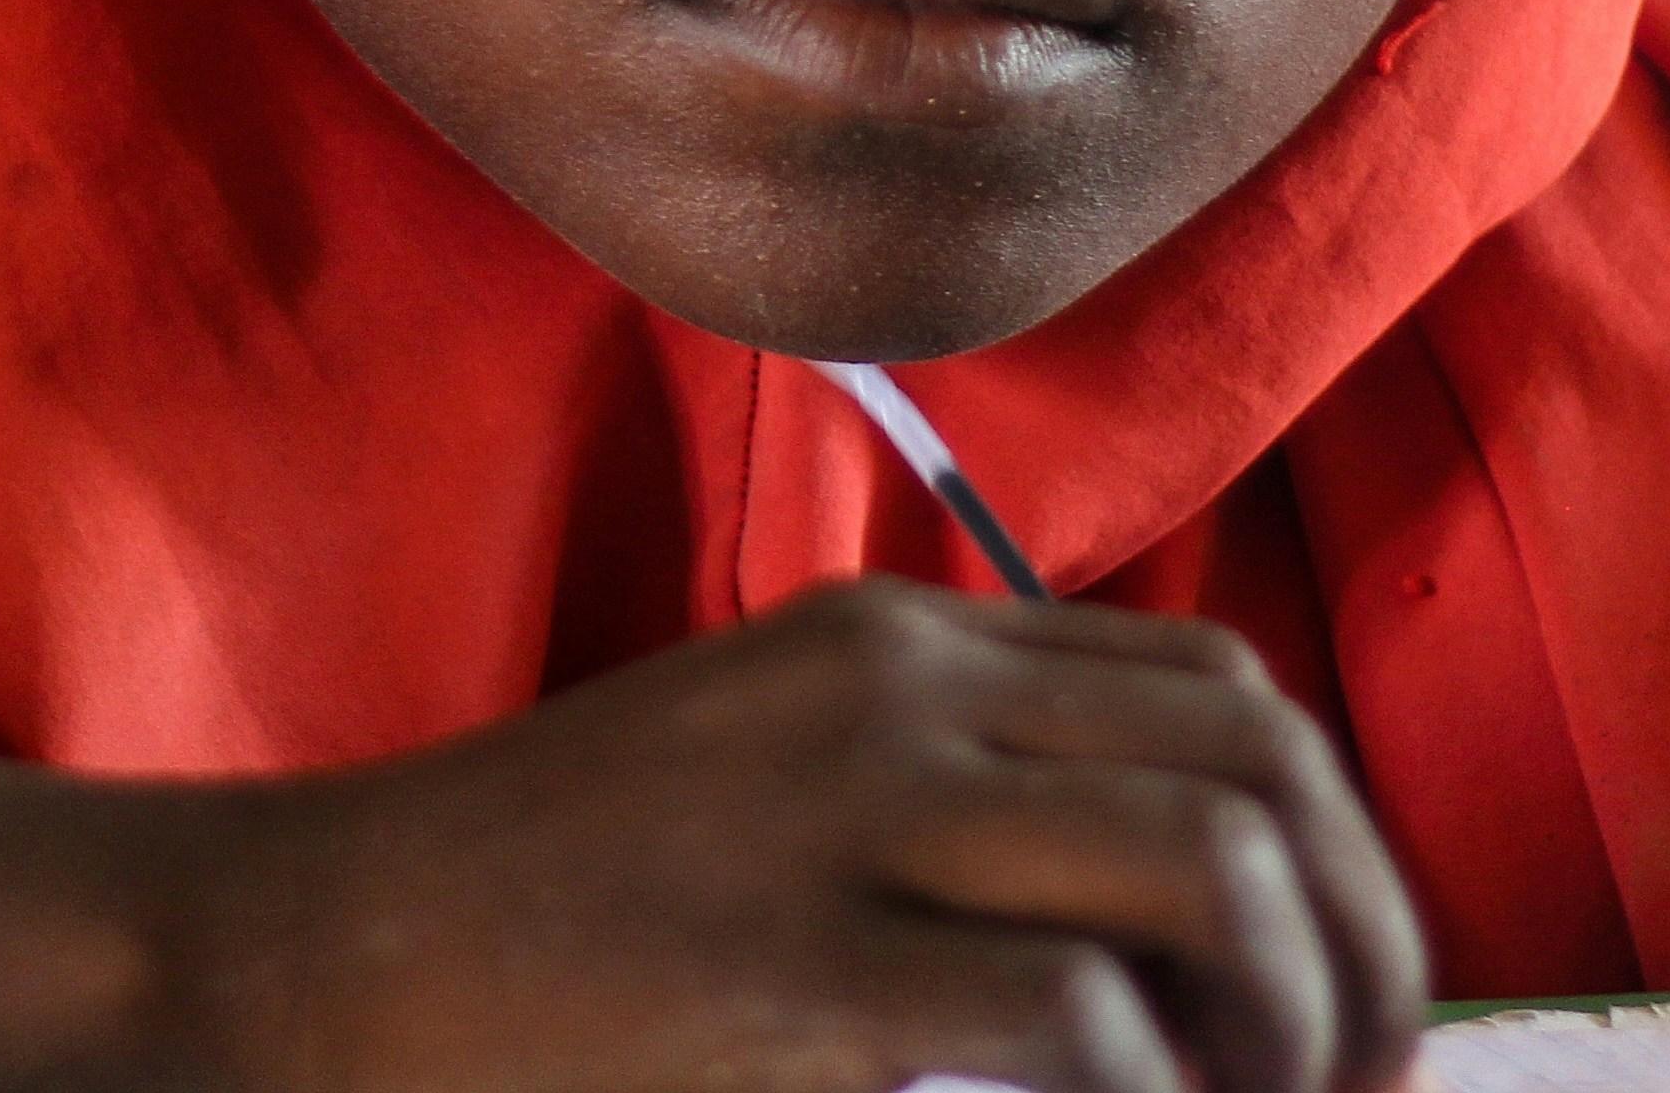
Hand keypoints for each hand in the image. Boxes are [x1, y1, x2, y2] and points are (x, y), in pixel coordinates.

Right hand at [189, 576, 1424, 1092]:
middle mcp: (891, 691)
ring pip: (1215, 868)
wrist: (300, 953)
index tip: (1344, 1013)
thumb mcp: (744, 777)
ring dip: (1292, 1027)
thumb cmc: (522, 910)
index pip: (1217, 691)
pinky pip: (1078, 1013)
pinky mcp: (795, 970)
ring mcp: (841, 818)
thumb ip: (924, 795)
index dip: (1337, 852)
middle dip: (1370, 950)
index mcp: (888, 643)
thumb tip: (1152, 943)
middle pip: (1260, 766)